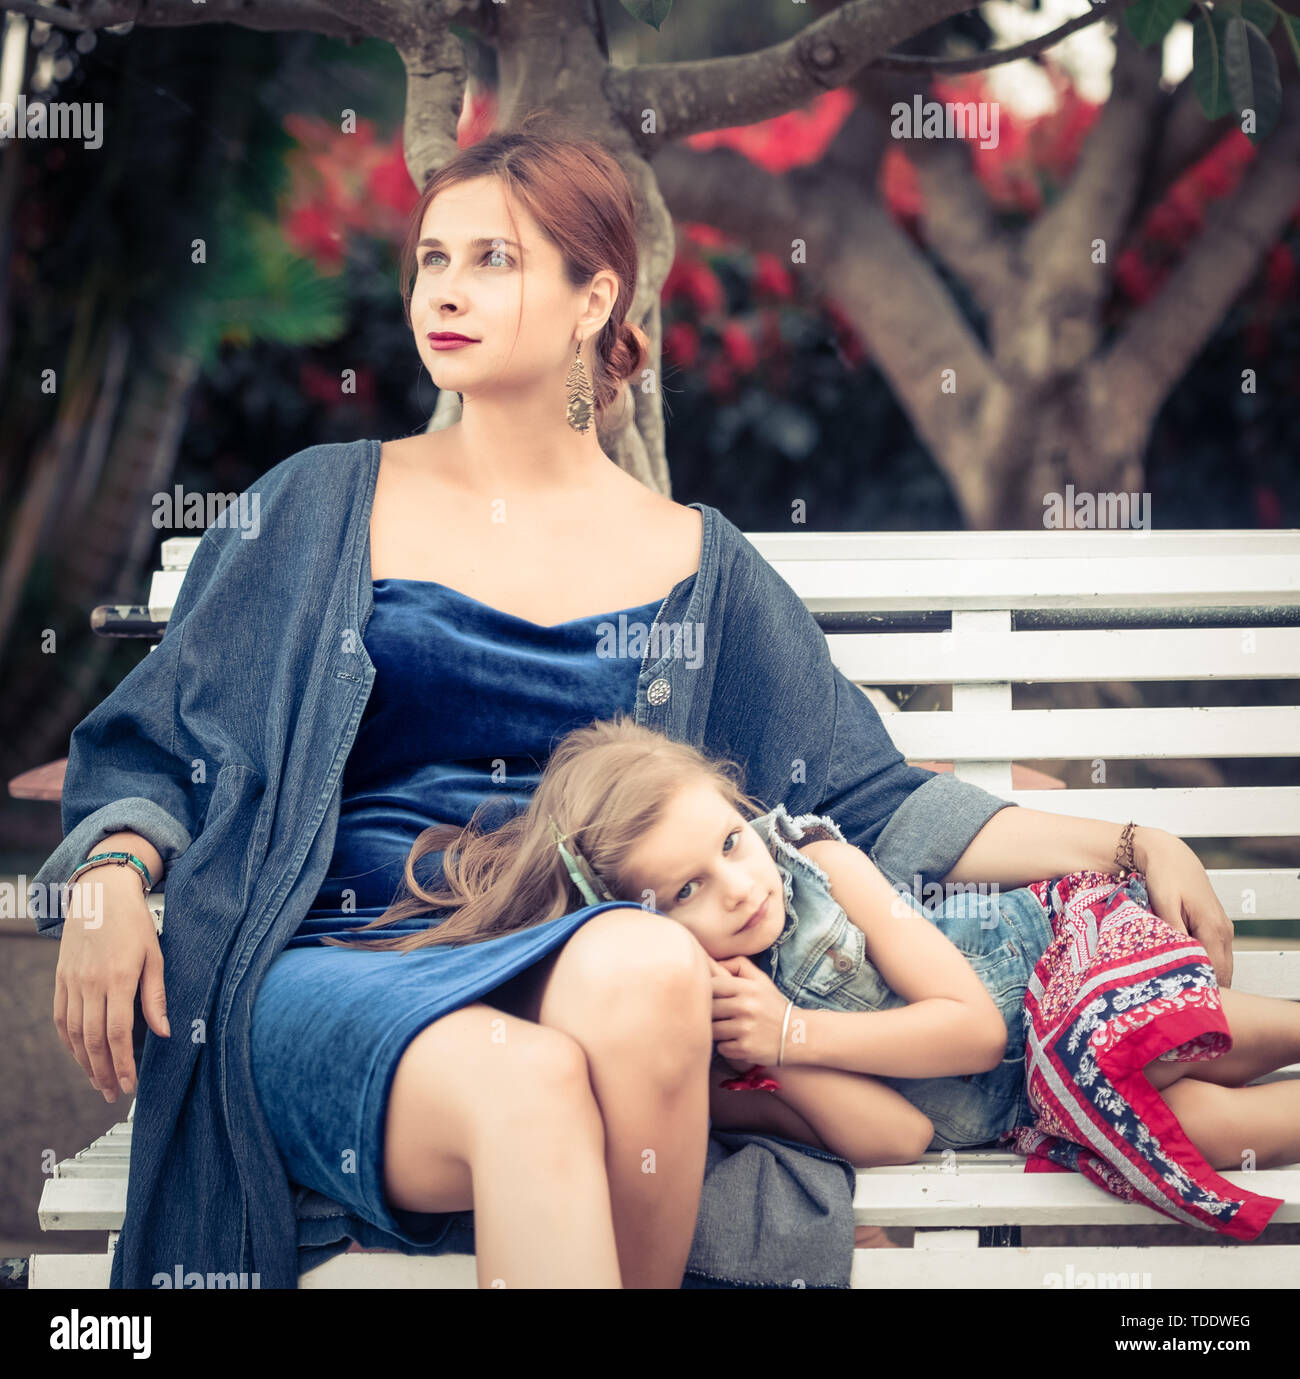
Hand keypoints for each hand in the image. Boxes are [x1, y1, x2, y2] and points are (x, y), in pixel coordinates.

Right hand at [54, 868, 170, 1102]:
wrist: (101, 894)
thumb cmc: (135, 923)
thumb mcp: (155, 956)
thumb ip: (156, 996)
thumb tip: (165, 1033)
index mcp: (119, 979)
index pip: (118, 1033)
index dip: (123, 1064)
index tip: (129, 1085)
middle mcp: (91, 983)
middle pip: (93, 1040)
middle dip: (103, 1072)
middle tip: (112, 1094)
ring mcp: (72, 982)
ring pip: (73, 1034)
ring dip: (84, 1063)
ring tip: (97, 1082)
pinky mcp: (61, 979)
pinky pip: (60, 1018)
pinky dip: (68, 1042)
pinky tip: (79, 1056)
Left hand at [709, 953, 791, 1066]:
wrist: (797, 1035)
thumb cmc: (772, 1006)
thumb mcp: (761, 980)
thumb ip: (738, 965)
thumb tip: (710, 960)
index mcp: (747, 988)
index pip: (711, 985)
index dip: (708, 991)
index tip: (714, 997)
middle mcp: (746, 1007)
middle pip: (709, 1008)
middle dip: (711, 1013)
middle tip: (720, 1015)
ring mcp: (745, 1029)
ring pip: (713, 1030)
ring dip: (718, 1031)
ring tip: (729, 1029)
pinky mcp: (745, 1049)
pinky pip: (721, 1048)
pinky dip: (726, 1047)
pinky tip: (738, 1042)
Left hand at [1137, 828, 1233, 986]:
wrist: (1169, 854)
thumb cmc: (1163, 877)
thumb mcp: (1164, 905)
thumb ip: (1174, 933)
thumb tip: (1178, 959)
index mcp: (1213, 928)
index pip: (1213, 971)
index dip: (1199, 986)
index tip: (1180, 999)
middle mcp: (1224, 931)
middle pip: (1222, 972)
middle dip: (1204, 986)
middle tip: (1179, 999)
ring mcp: (1223, 928)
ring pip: (1220, 963)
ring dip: (1204, 974)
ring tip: (1179, 986)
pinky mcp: (1216, 926)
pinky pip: (1215, 952)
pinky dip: (1204, 963)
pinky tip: (1185, 968)